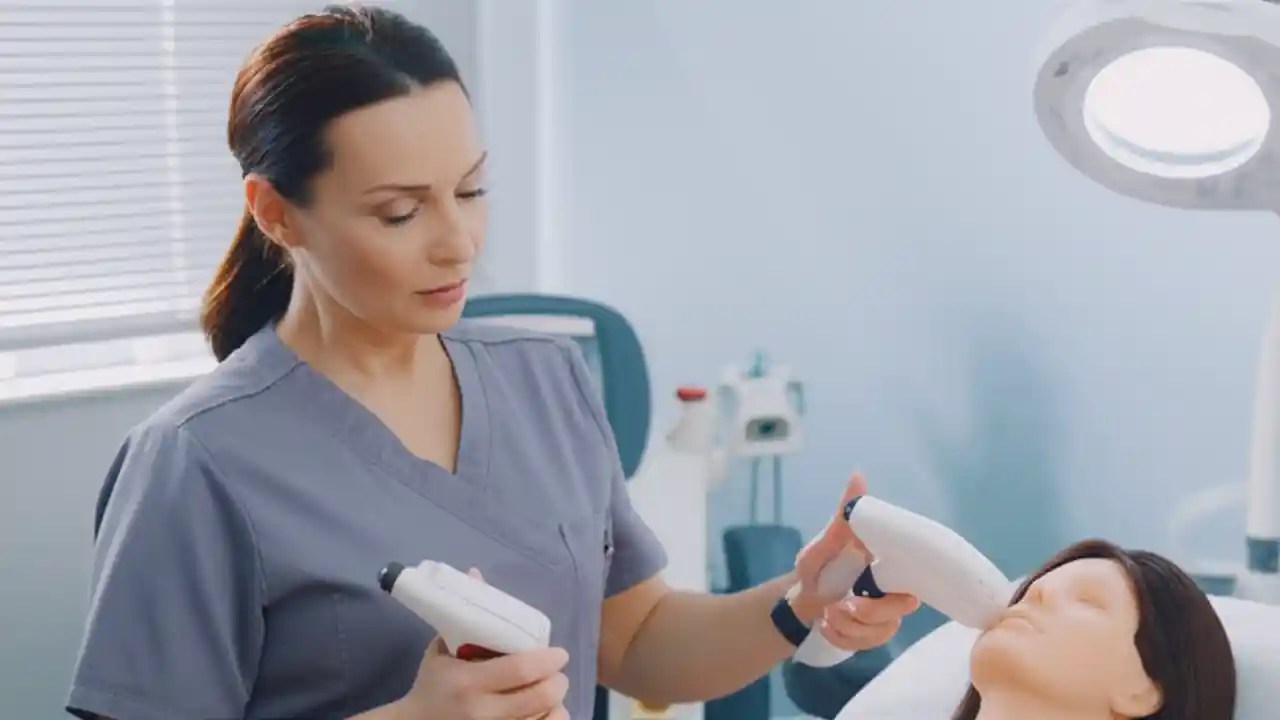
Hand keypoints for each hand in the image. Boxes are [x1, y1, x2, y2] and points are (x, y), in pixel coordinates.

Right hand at [398, 569, 570, 719]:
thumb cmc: (431, 684)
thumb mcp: (441, 649)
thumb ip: (463, 615)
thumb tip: (476, 573)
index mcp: (467, 682)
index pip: (520, 670)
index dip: (547, 660)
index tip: (560, 653)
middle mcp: (482, 712)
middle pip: (539, 697)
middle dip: (557, 683)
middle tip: (559, 674)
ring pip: (542, 719)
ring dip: (556, 704)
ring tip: (552, 694)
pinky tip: (545, 713)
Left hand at [790, 473, 919, 651]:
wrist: (801, 600)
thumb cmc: (816, 568)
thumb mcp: (823, 544)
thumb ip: (843, 517)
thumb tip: (857, 476)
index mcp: (888, 565)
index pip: (915, 576)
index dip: (899, 594)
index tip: (869, 591)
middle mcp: (893, 589)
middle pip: (900, 611)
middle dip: (867, 615)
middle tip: (838, 607)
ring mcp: (885, 615)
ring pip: (882, 632)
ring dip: (848, 628)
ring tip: (827, 615)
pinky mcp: (873, 634)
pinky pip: (866, 646)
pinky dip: (842, 639)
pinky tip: (826, 626)